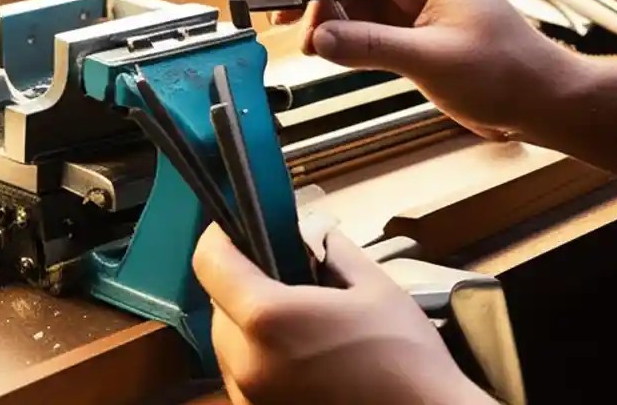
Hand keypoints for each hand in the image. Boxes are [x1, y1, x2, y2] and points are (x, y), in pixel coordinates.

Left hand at [192, 224, 492, 404]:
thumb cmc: (406, 359)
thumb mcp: (375, 288)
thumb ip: (330, 251)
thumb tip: (307, 231)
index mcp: (267, 317)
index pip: (210, 262)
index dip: (221, 237)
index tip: (241, 228)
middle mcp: (244, 361)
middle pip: (218, 304)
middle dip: (244, 284)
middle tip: (284, 278)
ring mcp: (247, 396)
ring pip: (227, 343)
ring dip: (248, 324)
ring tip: (298, 324)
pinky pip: (242, 376)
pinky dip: (259, 359)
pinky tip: (301, 358)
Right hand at [274, 0, 578, 139]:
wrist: (539, 103)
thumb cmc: (506, 71)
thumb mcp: (432, 57)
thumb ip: (370, 46)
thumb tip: (317, 38)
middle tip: (280, 11)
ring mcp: (413, 11)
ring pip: (353, 3)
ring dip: (324, 20)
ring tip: (306, 43)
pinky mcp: (409, 38)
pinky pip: (362, 29)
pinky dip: (339, 38)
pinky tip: (322, 50)